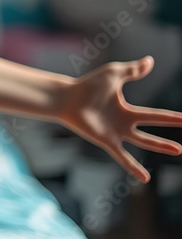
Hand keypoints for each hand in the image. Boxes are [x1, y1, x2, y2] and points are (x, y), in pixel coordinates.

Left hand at [61, 56, 181, 181]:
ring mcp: (116, 133)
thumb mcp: (114, 74)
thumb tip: (150, 61)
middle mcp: (124, 124)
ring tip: (178, 150)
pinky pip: (122, 157)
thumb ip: (132, 70)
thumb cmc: (87, 85)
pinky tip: (145, 178)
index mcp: (127, 111)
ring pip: (143, 142)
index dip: (173, 118)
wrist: (68, 97)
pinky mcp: (106, 140)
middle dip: (169, 132)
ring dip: (160, 145)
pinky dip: (133, 167)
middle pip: (152, 129)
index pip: (156, 115)